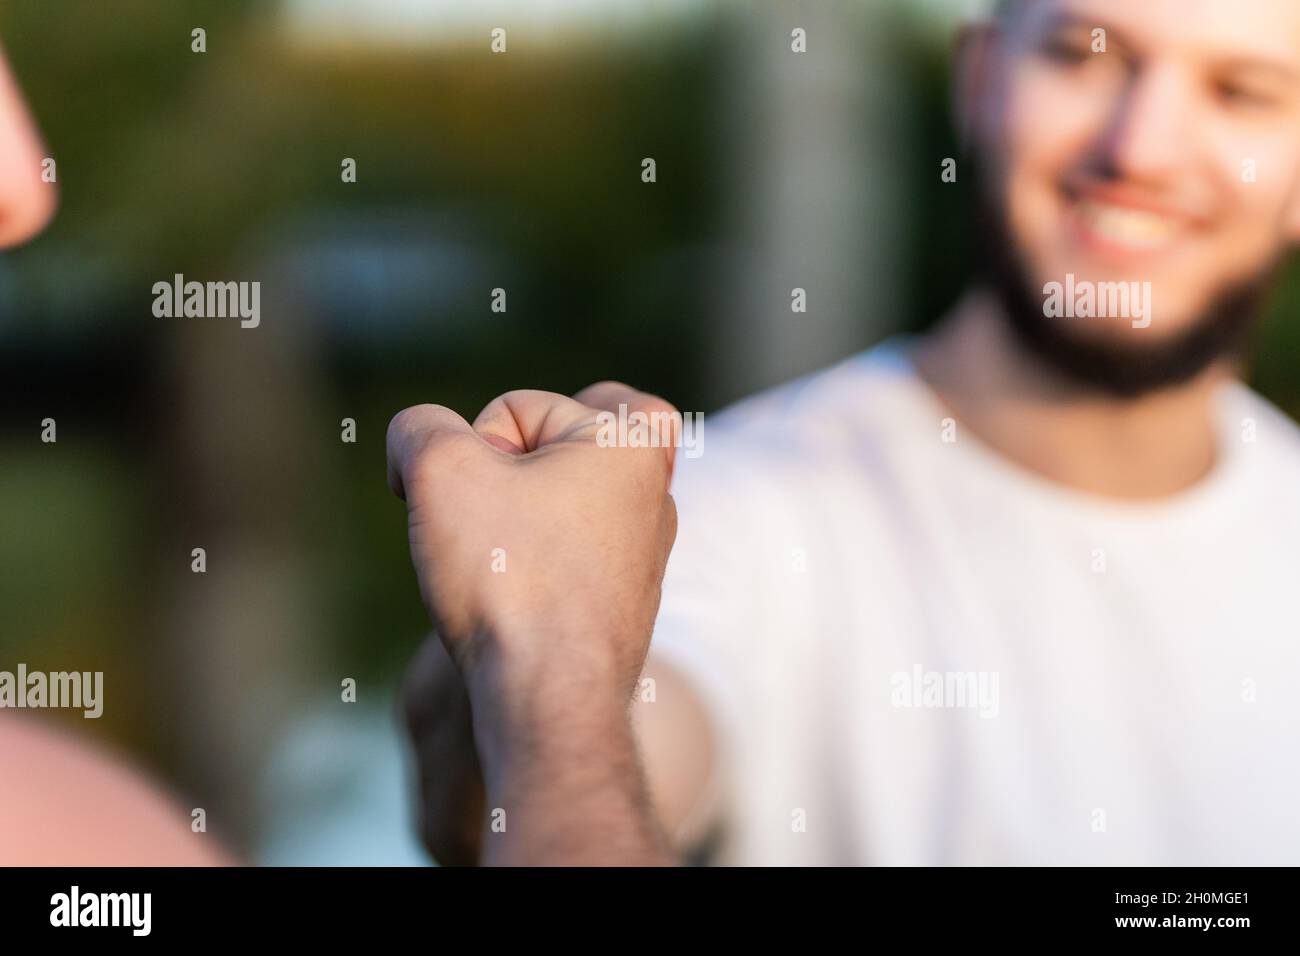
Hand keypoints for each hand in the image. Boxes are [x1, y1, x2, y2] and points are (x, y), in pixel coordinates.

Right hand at [387, 383, 679, 864]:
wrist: (550, 699)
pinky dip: (529, 572)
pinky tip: (512, 606)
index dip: (469, 452)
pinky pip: (560, 561)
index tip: (466, 504)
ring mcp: (644, 552)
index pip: (516, 409)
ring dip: (509, 527)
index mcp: (632, 441)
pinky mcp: (624, 603)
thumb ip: (419, 427)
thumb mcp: (440, 470)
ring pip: (549, 508)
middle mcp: (654, 493)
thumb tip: (419, 438)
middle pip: (542, 453)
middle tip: (486, 525)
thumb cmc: (509, 576)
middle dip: (498, 478)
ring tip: (495, 572)